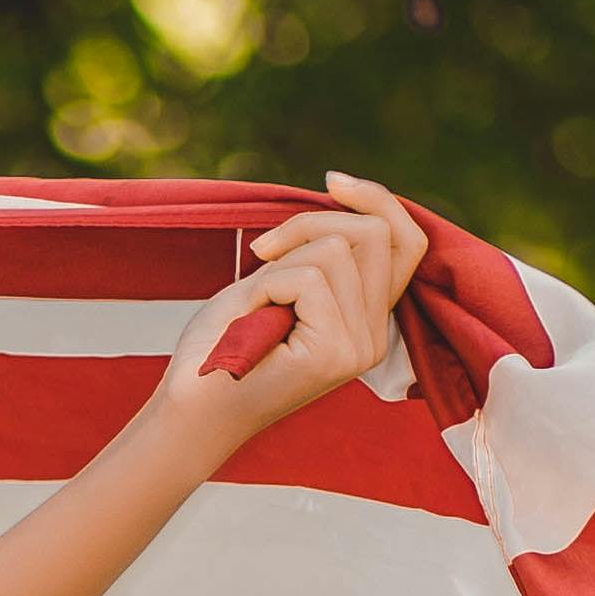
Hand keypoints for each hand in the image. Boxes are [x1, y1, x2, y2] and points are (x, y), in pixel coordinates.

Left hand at [154, 171, 428, 455]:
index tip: (331, 182)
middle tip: (260, 253)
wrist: (188, 413)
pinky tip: (249, 323)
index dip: (376, 199)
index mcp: (368, 320)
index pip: (406, 241)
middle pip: (374, 232)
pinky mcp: (336, 353)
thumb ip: (316, 249)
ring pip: (336, 250)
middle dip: (308, 224)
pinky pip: (307, 277)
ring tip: (254, 306)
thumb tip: (342, 191)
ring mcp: (360, 348)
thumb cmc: (220, 348)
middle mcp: (374, 336)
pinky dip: (265, 287)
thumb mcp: (274, 280)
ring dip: (280, 264)